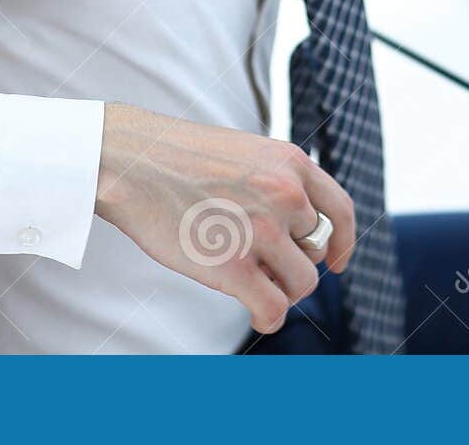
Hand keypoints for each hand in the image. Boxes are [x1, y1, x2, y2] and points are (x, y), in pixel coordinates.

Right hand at [92, 102, 352, 333]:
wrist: (125, 159)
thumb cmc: (173, 158)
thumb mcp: (242, 152)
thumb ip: (276, 182)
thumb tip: (302, 233)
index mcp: (290, 162)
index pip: (340, 211)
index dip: (343, 243)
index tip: (336, 262)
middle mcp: (284, 194)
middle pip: (314, 253)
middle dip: (290, 262)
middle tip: (254, 259)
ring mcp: (260, 230)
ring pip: (300, 284)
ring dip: (277, 288)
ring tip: (245, 277)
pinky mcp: (233, 265)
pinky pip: (274, 309)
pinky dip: (268, 317)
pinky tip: (254, 312)